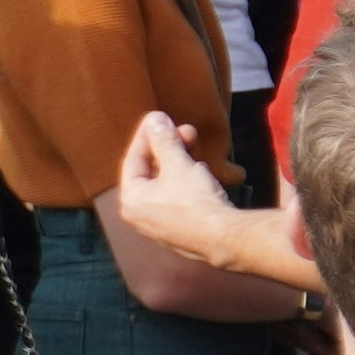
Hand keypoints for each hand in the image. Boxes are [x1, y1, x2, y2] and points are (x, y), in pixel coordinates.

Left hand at [104, 112, 279, 277]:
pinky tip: (199, 168)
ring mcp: (159, 224)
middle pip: (149, 170)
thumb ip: (164, 140)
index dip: (147, 135)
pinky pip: (176, 196)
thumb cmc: (195, 201)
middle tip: (184, 129)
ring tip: (195, 145)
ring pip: (165, 182)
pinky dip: (184, 178)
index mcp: (132, 200)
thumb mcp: (178, 164)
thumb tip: (154, 119)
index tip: (158, 117)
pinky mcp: (178, 228)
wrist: (222, 236)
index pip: (133, 158)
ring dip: (178, 160)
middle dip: (168, 146)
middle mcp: (140, 214)